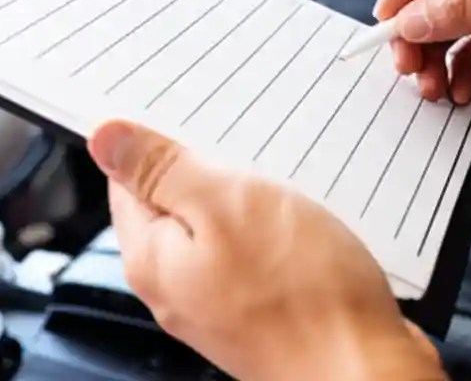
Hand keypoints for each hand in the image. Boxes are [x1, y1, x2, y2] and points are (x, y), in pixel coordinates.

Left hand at [87, 120, 445, 380]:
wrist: (365, 373)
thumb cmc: (304, 296)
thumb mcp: (227, 204)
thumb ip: (162, 170)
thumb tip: (105, 138)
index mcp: (152, 257)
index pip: (126, 179)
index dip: (156, 140)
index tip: (190, 114)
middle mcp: (176, 287)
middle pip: (173, 205)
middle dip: (206, 168)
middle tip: (248, 143)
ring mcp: (217, 304)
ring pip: (218, 229)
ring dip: (245, 199)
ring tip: (284, 181)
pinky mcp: (259, 313)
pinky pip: (252, 255)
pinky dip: (272, 230)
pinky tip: (302, 223)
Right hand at [375, 0, 470, 101]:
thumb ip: (470, 4)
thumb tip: (413, 19)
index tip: (392, 14)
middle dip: (410, 25)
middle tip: (403, 58)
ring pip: (435, 24)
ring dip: (426, 56)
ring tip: (429, 83)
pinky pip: (457, 54)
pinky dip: (451, 73)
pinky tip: (457, 89)